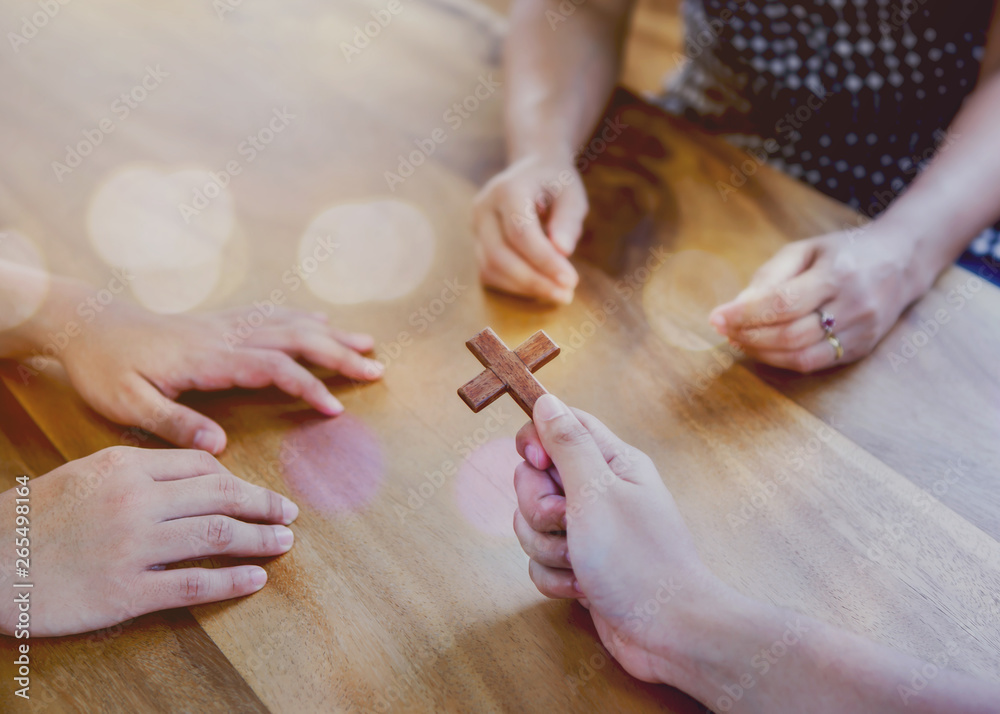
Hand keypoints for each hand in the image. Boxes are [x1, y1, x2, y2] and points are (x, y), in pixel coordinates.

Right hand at [0, 447, 298, 636]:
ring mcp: (132, 546)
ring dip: (259, 538)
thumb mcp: (86, 474)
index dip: (240, 481)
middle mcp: (135, 501)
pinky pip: (192, 584)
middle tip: (289, 513)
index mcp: (126, 466)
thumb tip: (199, 471)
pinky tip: (256, 579)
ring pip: (216, 537)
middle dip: (262, 505)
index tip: (260, 493)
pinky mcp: (125, 592)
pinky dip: (231, 580)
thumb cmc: (35, 518)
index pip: (203, 468)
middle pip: (220, 497)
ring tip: (284, 541)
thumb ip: (140, 470)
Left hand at [54, 298, 382, 452]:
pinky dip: (303, 318)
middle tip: (376, 369)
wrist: (85, 323)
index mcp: (208, 359)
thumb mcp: (126, 404)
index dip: (308, 386)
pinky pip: (271, 315)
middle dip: (339, 354)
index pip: (272, 368)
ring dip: (331, 334)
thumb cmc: (103, 368)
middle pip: (294, 338)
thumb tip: (220, 447)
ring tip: (368, 343)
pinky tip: (320, 321)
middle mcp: (224, 336)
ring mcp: (224, 325)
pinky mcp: (218, 322)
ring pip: (289, 323)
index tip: (337, 408)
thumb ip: (174, 424)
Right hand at [472, 153, 586, 302]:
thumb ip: (568, 219)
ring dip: (524, 288)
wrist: (532, 173)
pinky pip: (489, 273)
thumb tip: (562, 250)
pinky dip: (514, 287)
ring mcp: (475, 227)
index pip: (520, 232)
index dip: (544, 260)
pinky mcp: (476, 244)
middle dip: (534, 280)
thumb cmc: (556, 184)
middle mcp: (483, 208)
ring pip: (491, 268)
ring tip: (558, 294)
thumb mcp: (572, 194)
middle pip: (499, 255)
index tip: (571, 280)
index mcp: (506, 189)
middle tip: (566, 294)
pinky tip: (540, 288)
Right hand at [513, 395, 735, 684]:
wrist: (670, 634)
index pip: (560, 425)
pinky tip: (581, 588)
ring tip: (579, 563)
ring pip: (533, 523)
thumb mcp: (596, 493)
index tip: (538, 463)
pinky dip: (554, 576)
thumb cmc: (639, 561)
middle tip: (565, 522)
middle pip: (535, 478)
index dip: (536, 441)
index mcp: (612, 463)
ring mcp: (590, 531)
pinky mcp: (582, 566)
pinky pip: (542, 561)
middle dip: (537, 506)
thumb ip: (567, 445)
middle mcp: (600, 492)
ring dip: (546, 547)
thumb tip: (547, 400)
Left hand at [707, 228, 929, 371]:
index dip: (745, 315)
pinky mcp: (861, 349)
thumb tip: (736, 307)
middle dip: (748, 335)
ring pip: (801, 355)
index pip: (782, 303)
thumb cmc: (844, 252)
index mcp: (837, 274)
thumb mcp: (805, 250)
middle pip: (789, 334)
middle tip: (722, 329)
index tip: (716, 317)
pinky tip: (762, 349)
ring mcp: (861, 331)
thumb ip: (770, 276)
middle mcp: (853, 306)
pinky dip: (781, 360)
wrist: (902, 262)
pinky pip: (814, 363)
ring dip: (761, 352)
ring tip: (737, 339)